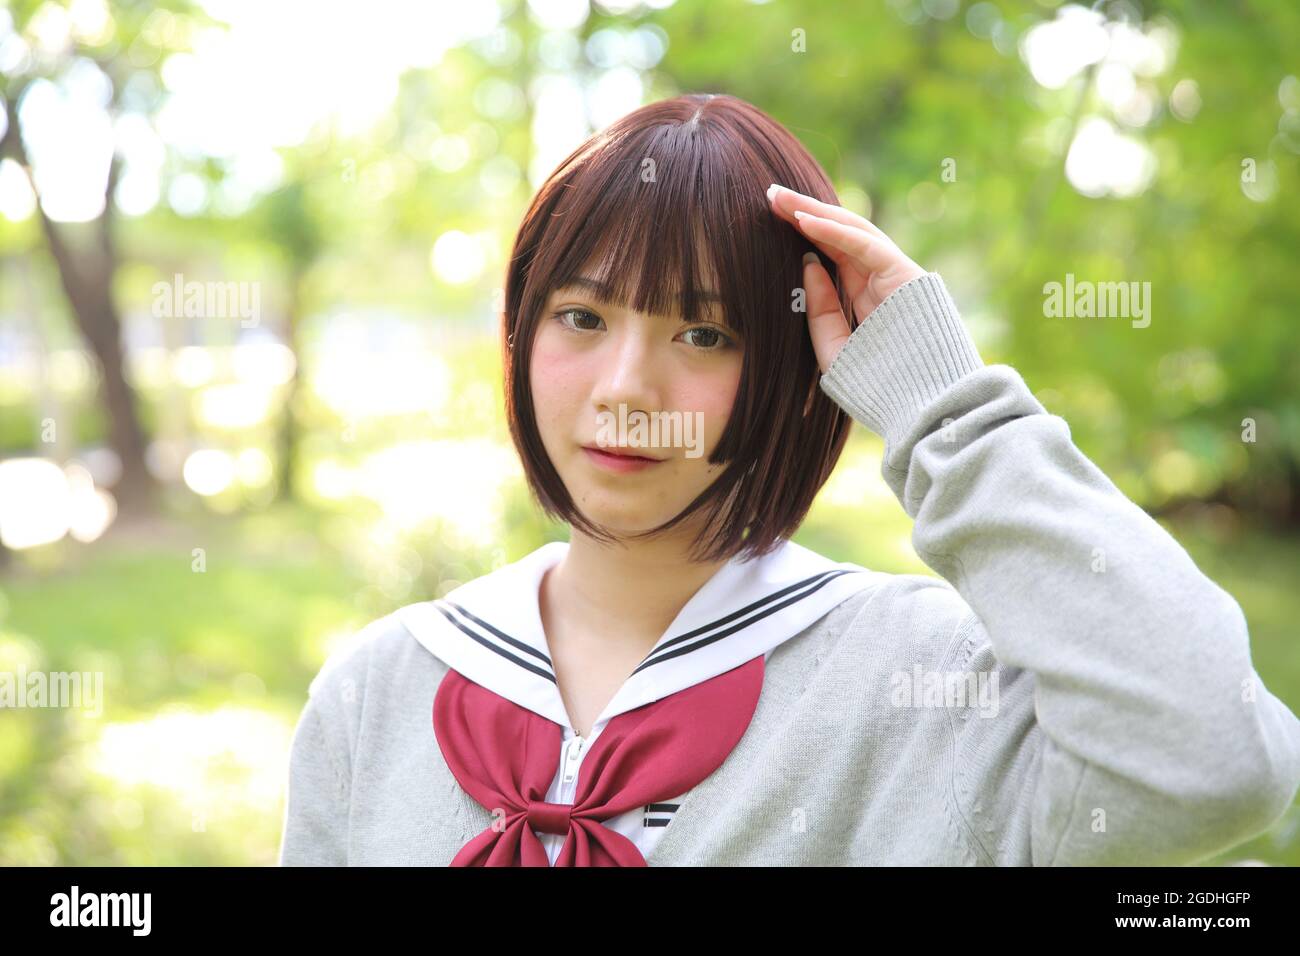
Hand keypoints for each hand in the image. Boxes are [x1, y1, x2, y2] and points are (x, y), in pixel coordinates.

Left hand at [767, 183, 926, 372]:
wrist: (923, 410)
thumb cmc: (880, 388)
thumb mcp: (835, 350)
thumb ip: (820, 310)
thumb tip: (806, 263)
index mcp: (869, 299)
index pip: (834, 256)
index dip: (805, 235)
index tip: (770, 220)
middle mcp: (883, 282)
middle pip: (840, 237)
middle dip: (805, 213)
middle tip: (770, 195)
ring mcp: (897, 276)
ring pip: (852, 232)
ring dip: (815, 212)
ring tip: (779, 198)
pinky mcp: (906, 275)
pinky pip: (865, 245)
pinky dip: (834, 231)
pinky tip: (804, 220)